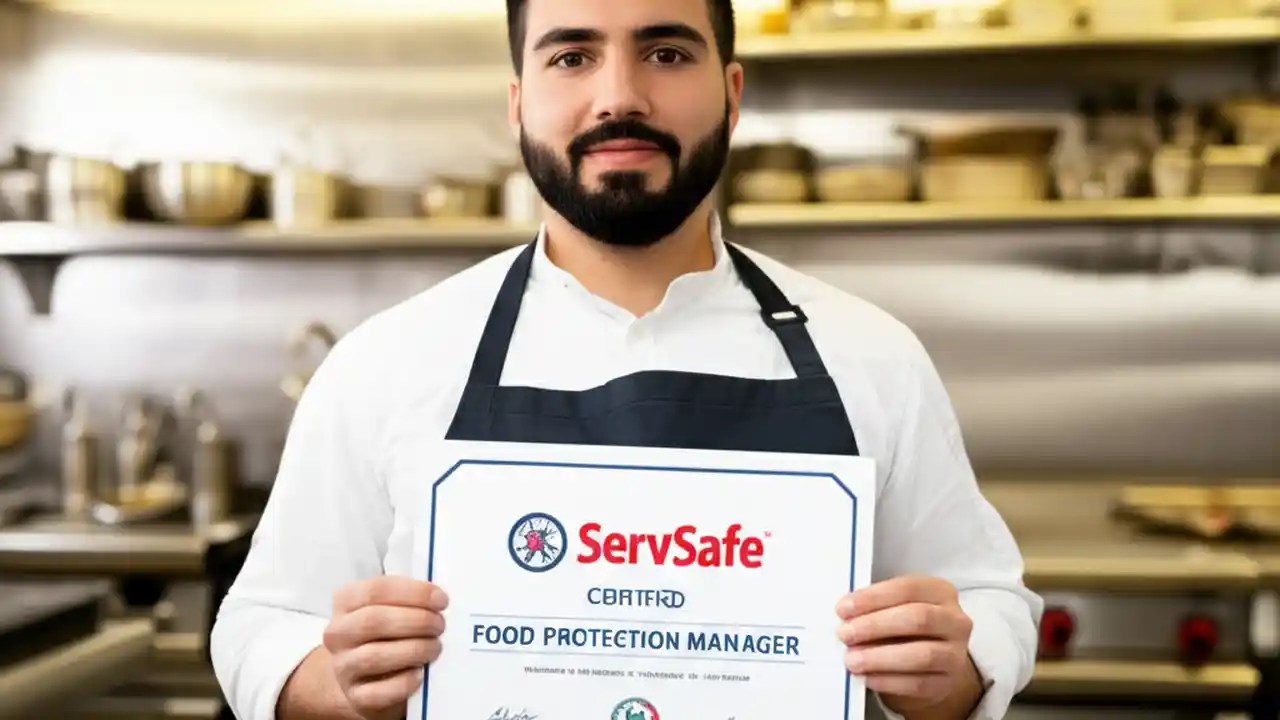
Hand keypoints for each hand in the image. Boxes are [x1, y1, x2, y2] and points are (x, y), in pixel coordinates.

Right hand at [323, 576, 449, 719]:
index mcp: (346, 601)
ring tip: (435, 647)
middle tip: (440, 625)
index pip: (376, 590)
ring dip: (414, 649)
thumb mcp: (390, 607)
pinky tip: (420, 674)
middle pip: (375, 621)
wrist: (366, 676)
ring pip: (375, 656)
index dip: (413, 593)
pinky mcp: (356, 696)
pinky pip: (380, 691)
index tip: (441, 600)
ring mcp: (343, 666)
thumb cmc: (384, 634)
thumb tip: (438, 601)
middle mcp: (339, 633)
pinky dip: (405, 682)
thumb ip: (408, 600)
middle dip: (417, 621)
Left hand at [836, 576, 982, 718]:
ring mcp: (955, 654)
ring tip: (852, 660)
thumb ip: (874, 607)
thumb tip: (845, 616)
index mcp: (940, 591)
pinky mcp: (947, 683)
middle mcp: (955, 621)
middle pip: (918, 619)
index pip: (908, 588)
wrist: (933, 663)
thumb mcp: (895, 607)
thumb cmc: (905, 627)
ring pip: (922, 655)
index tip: (843, 609)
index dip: (873, 598)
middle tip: (845, 634)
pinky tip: (866, 677)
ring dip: (881, 658)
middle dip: (876, 626)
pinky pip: (918, 684)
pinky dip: (888, 681)